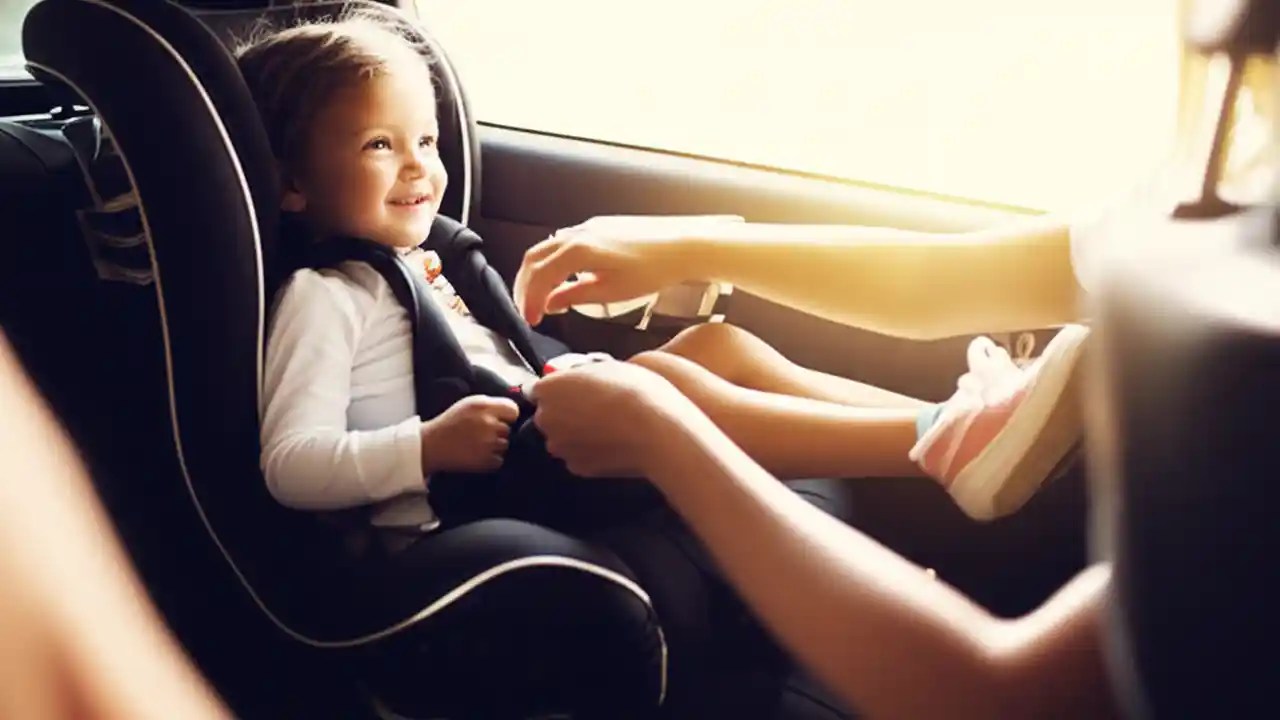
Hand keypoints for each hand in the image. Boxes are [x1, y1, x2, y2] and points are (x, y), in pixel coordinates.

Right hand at [420, 395, 519, 473]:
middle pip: (508, 429)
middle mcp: (488, 424)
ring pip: (505, 445)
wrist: (431, 445)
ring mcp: (488, 443)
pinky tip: (478, 455)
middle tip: (482, 433)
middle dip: (498, 432)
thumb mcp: (468, 403)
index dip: (508, 415)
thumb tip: (512, 409)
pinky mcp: (486, 460)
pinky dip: (491, 460)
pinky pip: (499, 460)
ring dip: (495, 446)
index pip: (513, 410)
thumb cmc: (450, 422)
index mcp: (483, 407)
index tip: (501, 419)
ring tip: (478, 444)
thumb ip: (491, 403)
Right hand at [514, 215, 742, 325]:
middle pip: (534, 259)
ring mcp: (587, 228)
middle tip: (526, 310)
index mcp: (578, 250)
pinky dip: (553, 263)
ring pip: (547, 249)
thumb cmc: (654, 269)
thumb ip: (576, 296)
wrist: (683, 246)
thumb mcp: (612, 292)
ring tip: (540, 298)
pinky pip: (563, 243)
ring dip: (537, 273)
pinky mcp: (598, 228)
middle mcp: (578, 234)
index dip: (529, 301)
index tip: (531, 320)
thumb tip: (551, 303)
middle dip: (525, 286)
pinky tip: (563, 280)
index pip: (539, 277)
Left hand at [529, 360, 696, 476]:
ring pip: (563, 438)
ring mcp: (560, 446)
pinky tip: (613, 444)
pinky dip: (590, 452)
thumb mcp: (604, 366)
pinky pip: (578, 456)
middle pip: (549, 415)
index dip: (561, 389)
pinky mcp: (577, 468)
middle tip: (597, 408)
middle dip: (565, 413)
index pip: (540, 389)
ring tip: (609, 427)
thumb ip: (577, 373)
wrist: (657, 431)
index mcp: (548, 389)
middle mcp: (546, 419)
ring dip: (577, 433)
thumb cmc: (634, 390)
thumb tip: (569, 378)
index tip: (579, 391)